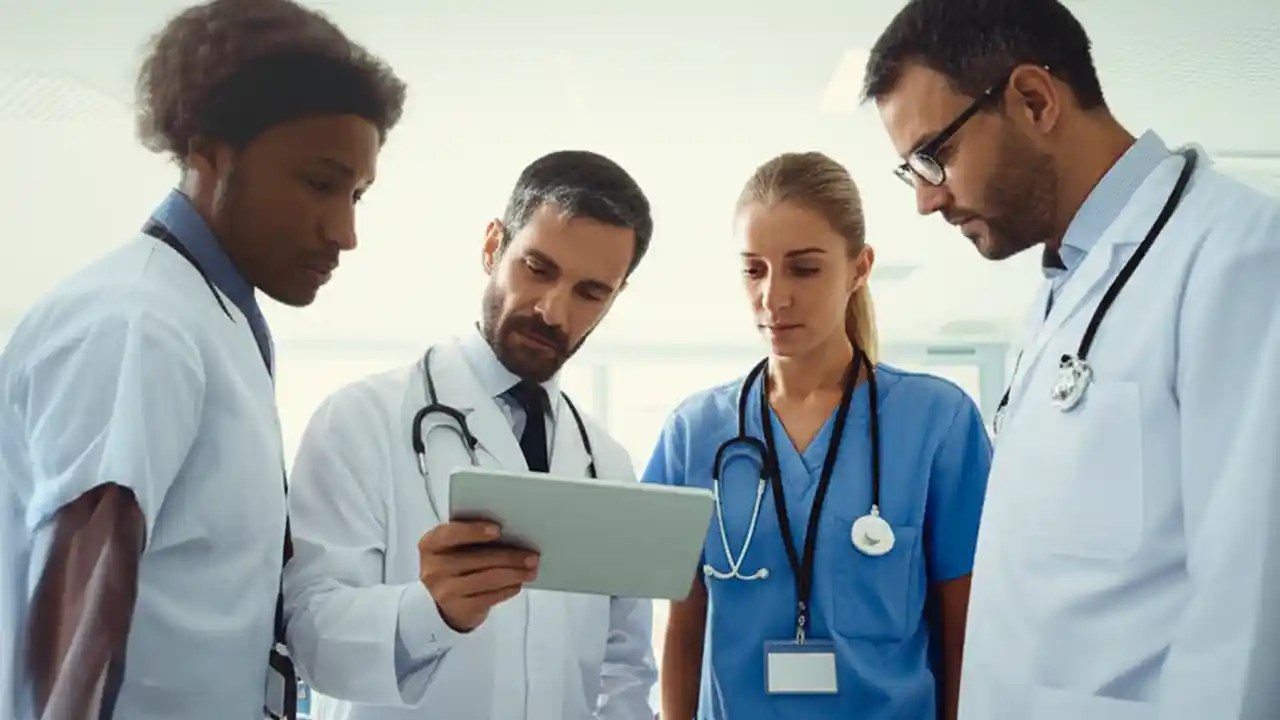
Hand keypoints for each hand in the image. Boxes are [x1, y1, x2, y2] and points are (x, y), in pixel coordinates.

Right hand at [417, 521, 538, 632]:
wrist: (443, 603)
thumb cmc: (455, 565)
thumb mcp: (454, 548)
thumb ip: (471, 537)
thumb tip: (511, 532)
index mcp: (430, 545)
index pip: (451, 534)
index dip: (474, 531)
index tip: (498, 530)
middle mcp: (433, 569)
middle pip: (477, 559)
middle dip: (509, 556)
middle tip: (532, 555)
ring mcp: (444, 591)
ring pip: (488, 578)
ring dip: (515, 573)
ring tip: (531, 570)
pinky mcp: (459, 609)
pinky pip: (490, 597)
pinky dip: (508, 589)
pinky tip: (518, 584)